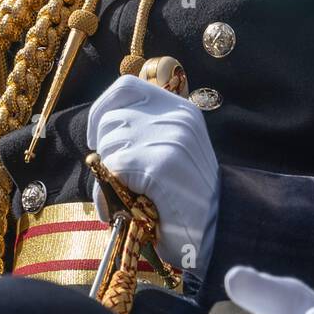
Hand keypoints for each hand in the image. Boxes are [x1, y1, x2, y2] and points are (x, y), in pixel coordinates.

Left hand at [86, 75, 220, 272]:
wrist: (215, 227)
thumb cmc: (187, 192)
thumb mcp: (174, 147)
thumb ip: (147, 130)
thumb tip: (100, 131)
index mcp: (179, 109)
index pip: (125, 87)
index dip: (103, 108)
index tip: (98, 136)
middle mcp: (175, 116)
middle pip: (111, 118)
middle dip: (105, 148)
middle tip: (120, 172)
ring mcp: (168, 138)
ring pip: (109, 143)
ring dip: (109, 170)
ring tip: (128, 189)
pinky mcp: (159, 164)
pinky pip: (113, 167)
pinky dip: (111, 189)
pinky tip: (130, 200)